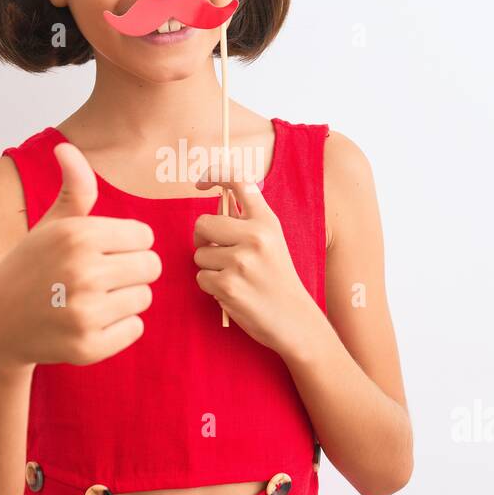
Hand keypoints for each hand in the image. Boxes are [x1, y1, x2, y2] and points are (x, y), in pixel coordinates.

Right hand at [0, 142, 161, 369]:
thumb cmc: (28, 269)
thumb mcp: (49, 226)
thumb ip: (74, 189)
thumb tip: (66, 148)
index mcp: (76, 235)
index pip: (144, 236)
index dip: (127, 244)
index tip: (102, 253)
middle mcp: (82, 271)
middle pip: (150, 267)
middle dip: (130, 272)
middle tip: (99, 279)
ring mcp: (85, 312)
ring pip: (144, 298)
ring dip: (124, 300)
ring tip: (90, 300)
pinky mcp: (88, 347)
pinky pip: (135, 329)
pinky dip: (118, 328)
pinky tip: (87, 323)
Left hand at [192, 173, 317, 355]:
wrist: (294, 320)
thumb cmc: (277, 279)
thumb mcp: (272, 241)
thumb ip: (247, 220)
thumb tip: (215, 200)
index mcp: (267, 221)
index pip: (237, 180)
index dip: (214, 174)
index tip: (202, 183)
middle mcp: (256, 236)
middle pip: (202, 223)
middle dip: (203, 240)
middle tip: (217, 253)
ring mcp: (241, 261)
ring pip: (199, 254)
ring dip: (209, 268)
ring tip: (233, 277)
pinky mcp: (229, 285)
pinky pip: (201, 277)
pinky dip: (211, 287)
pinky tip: (232, 292)